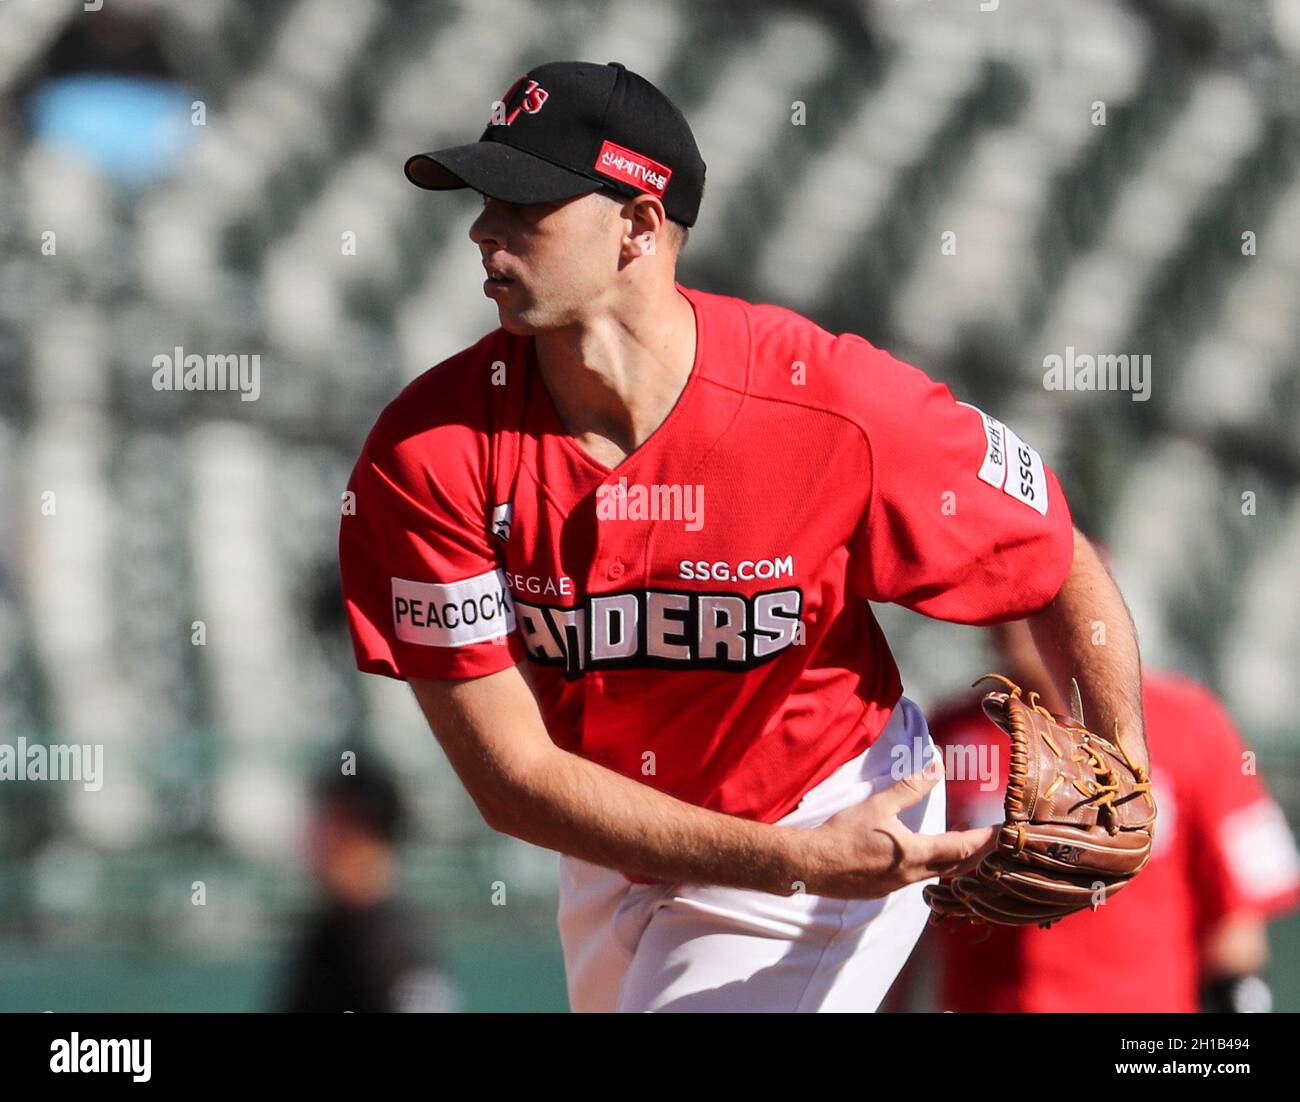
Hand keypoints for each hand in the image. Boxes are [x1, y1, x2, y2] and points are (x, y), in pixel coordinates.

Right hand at [794, 758, 996, 899]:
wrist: (811, 865)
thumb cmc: (844, 833)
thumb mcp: (878, 804)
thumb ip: (910, 787)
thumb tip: (937, 767)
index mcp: (916, 853)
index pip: (963, 848)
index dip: (985, 839)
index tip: (1002, 832)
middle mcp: (913, 875)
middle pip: (956, 867)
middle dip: (975, 852)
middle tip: (988, 838)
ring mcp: (897, 886)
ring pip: (936, 874)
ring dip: (951, 859)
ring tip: (957, 841)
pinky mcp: (882, 889)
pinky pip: (916, 879)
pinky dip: (929, 866)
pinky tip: (919, 853)